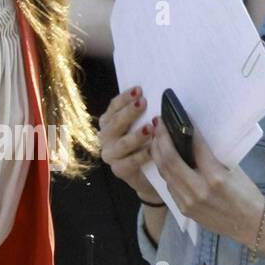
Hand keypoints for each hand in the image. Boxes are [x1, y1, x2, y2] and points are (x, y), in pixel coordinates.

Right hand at [98, 86, 158, 200]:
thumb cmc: (145, 143)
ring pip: (122, 143)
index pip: (114, 107)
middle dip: (130, 112)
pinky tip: (151, 150)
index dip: (125, 98)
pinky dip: (140, 156)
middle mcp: (106, 137)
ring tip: (150, 128)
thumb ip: (144, 113)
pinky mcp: (119, 170)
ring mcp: (110, 155)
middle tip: (143, 103)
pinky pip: (129, 162)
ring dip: (136, 135)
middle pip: (115, 123)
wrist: (147, 174)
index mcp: (109, 122)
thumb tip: (159, 97)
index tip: (139, 90)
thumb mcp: (142, 125)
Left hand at [149, 117, 264, 243]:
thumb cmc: (247, 195)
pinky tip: (163, 159)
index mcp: (216, 177)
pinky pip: (170, 186)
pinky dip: (165, 170)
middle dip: (162, 138)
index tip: (179, 116)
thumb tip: (193, 140)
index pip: (195, 147)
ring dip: (158, 153)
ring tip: (156, 138)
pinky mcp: (184, 210)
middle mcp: (199, 190)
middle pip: (170, 159)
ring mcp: (189, 202)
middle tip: (159, 123)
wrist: (251, 225)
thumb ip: (212, 158)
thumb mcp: (234, 171)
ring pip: (165, 173)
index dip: (185, 129)